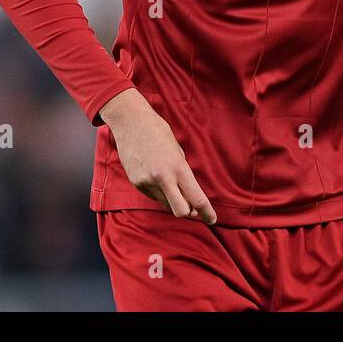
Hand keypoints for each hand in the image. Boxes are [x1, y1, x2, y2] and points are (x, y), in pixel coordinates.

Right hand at [98, 89, 216, 224]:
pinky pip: (153, 195)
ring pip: (166, 204)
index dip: (207, 212)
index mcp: (178, 168)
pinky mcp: (136, 183)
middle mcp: (163, 179)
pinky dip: (159, 191)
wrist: (131, 122)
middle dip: (189, 212)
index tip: (212, 219)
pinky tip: (155, 174)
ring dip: (173, 200)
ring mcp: (147, 182)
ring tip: (171, 181)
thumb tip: (187, 193)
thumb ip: (183, 173)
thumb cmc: (158, 132)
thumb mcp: (178, 151)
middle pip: (181, 211)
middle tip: (193, 207)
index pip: (197, 198)